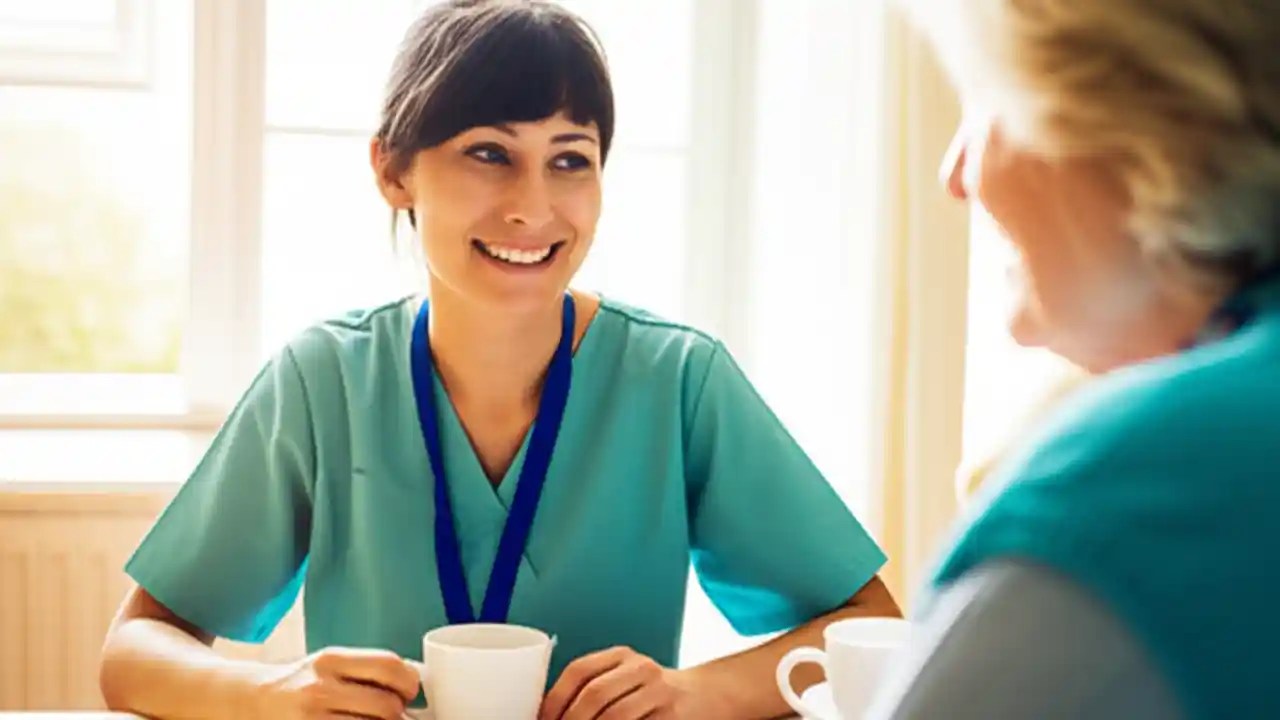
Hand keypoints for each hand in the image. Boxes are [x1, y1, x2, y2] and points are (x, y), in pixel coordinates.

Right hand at [252, 646, 420, 718]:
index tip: (409, 692)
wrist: (249, 702)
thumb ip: (366, 670)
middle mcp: (319, 689)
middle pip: (386, 706)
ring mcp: (311, 719)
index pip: (388, 666)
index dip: (409, 682)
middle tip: (395, 715)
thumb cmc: (298, 686)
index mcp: (330, 661)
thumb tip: (415, 681)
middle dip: (399, 714)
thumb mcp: (328, 665)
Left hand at [539, 646, 708, 719]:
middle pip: (594, 694)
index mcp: (621, 656)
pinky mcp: (674, 717)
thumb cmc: (654, 694)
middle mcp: (641, 669)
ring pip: (615, 717)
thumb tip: (549, 716)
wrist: (707, 697)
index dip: (554, 699)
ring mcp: (660, 693)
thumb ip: (593, 690)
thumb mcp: (625, 679)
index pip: (579, 671)